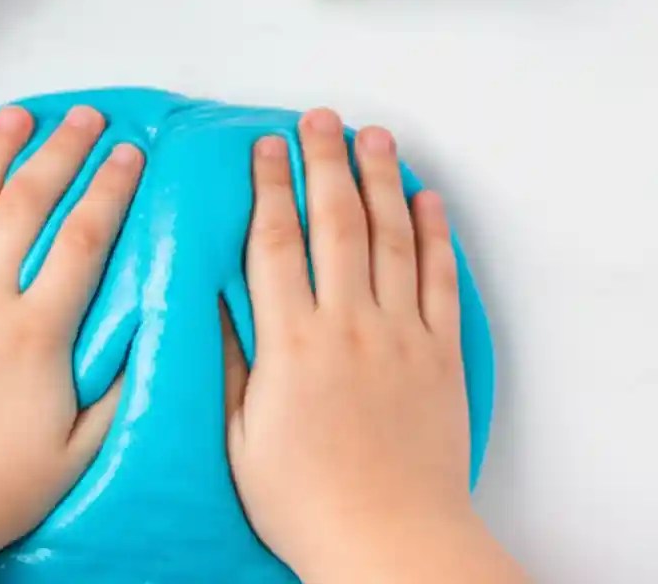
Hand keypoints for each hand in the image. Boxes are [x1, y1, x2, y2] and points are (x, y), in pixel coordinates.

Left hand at [0, 105, 141, 583]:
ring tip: (18, 116)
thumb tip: (148, 334)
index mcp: (36, 333)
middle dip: (60, 152)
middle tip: (85, 116)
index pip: (83, 240)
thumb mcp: (79, 451)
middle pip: (26, 206)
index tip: (130, 153)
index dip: (110, 189)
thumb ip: (117, 390)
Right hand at [225, 109, 522, 582]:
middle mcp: (348, 325)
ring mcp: (401, 335)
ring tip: (373, 135)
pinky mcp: (441, 354)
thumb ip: (232, 362)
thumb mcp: (239, 437)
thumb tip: (216, 301)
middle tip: (319, 117)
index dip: (269, 186)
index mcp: (290, 343)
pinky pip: (440, 280)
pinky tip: (427, 199)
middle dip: (325, 161)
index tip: (266, 147)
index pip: (275, 242)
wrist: (389, 539)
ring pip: (391, 237)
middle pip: (335, 222)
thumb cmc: (305, 501)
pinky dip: (435, 234)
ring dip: (380, 179)